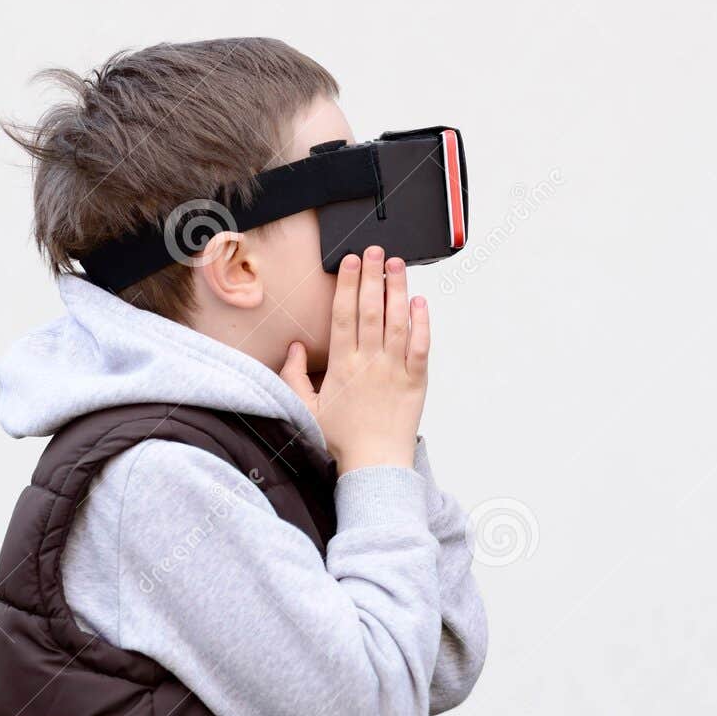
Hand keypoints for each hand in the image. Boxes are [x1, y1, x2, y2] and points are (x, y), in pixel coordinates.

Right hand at [280, 247, 428, 472]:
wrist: (375, 464)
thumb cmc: (341, 439)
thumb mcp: (306, 408)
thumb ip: (294, 376)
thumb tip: (294, 347)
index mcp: (342, 366)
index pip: (345, 315)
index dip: (348, 285)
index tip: (351, 262)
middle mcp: (370, 363)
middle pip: (372, 310)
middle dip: (374, 277)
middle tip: (376, 251)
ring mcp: (395, 371)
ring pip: (398, 322)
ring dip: (399, 290)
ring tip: (398, 265)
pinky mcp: (416, 381)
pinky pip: (421, 347)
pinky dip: (422, 323)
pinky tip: (420, 302)